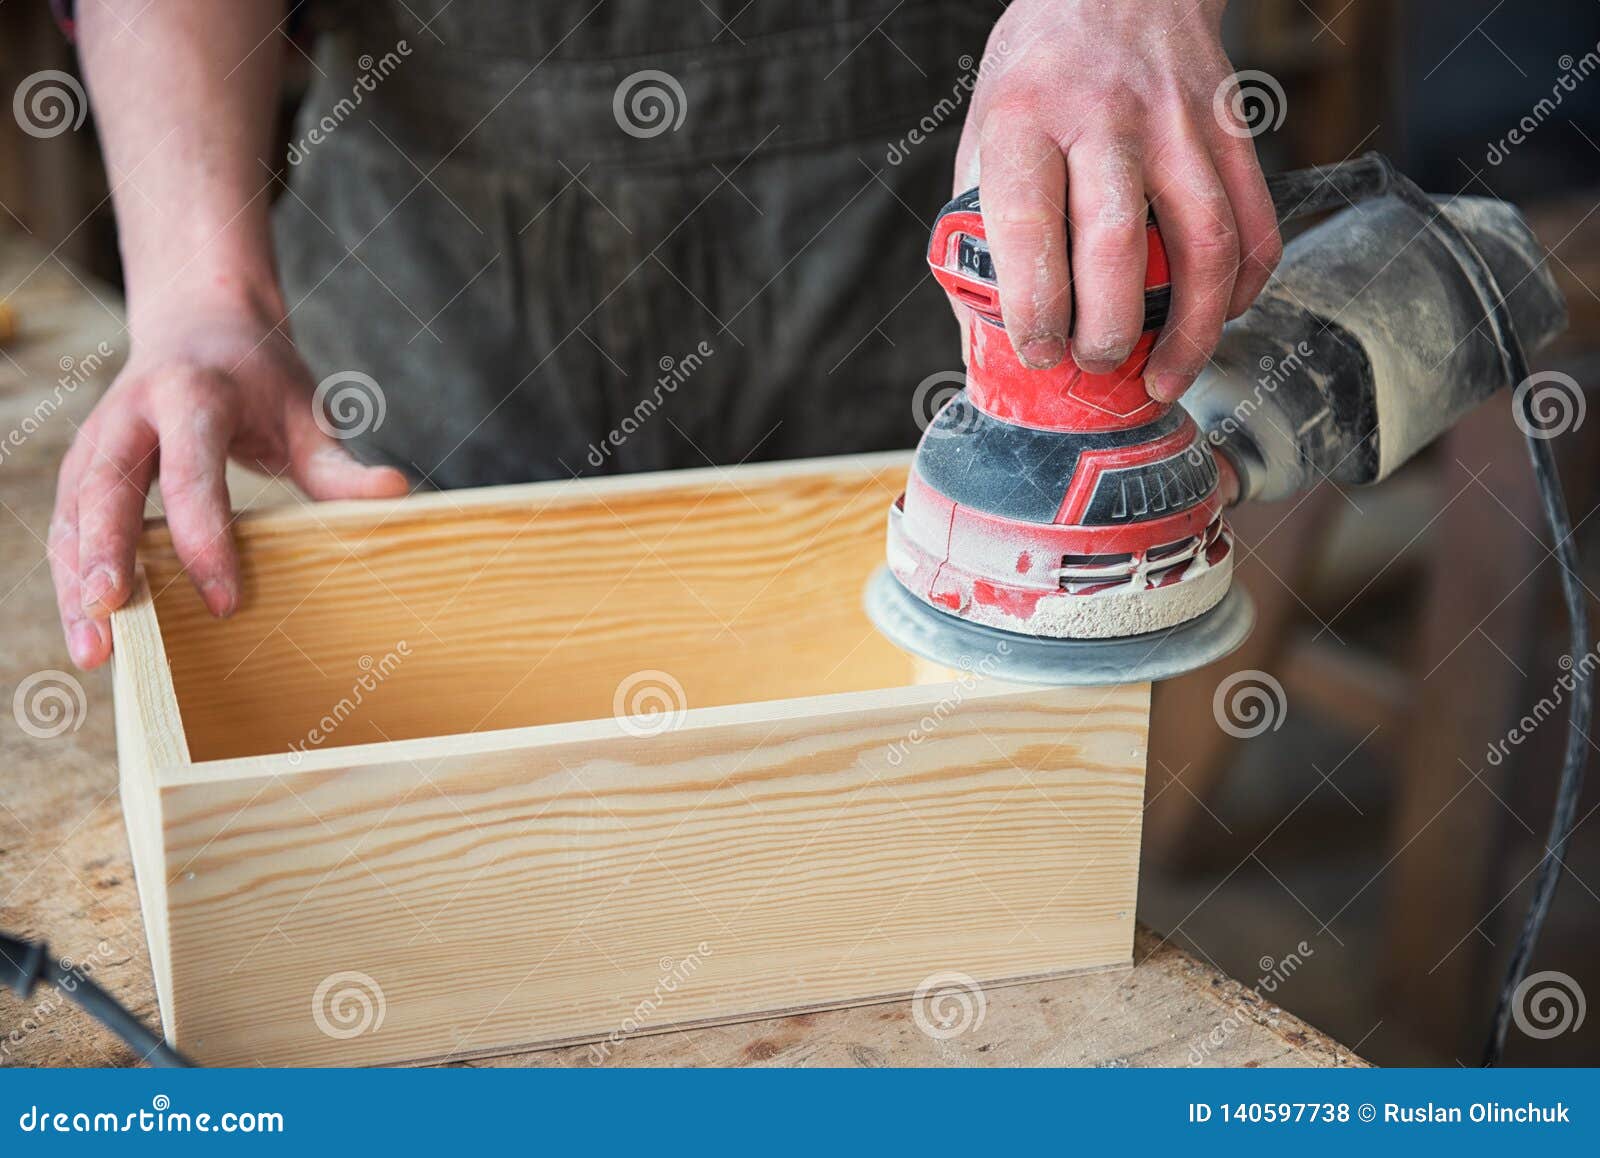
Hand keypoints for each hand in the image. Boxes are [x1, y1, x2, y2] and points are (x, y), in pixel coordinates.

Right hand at [50, 301, 409, 669]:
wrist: (200, 320)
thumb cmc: (262, 376)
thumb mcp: (305, 409)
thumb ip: (338, 461)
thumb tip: (395, 491)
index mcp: (193, 394)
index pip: (192, 472)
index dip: (204, 538)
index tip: (224, 603)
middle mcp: (132, 411)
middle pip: (107, 487)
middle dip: (107, 554)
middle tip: (113, 616)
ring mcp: (98, 435)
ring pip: (74, 510)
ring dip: (75, 578)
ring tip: (91, 649)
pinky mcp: (83, 461)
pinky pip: (68, 519)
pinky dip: (71, 572)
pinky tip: (86, 625)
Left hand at [955, 0, 1280, 400]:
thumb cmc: (1039, 72)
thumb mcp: (983, 133)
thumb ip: (978, 232)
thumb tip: (984, 343)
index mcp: (1025, 120)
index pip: (1029, 228)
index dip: (1035, 307)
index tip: (1037, 352)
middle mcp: (1105, 118)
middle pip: (1118, 246)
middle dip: (1108, 330)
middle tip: (1094, 367)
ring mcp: (1178, 122)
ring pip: (1206, 244)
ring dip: (1191, 330)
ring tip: (1164, 377)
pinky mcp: (1232, 128)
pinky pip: (1254, 223)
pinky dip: (1242, 288)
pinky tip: (1217, 319)